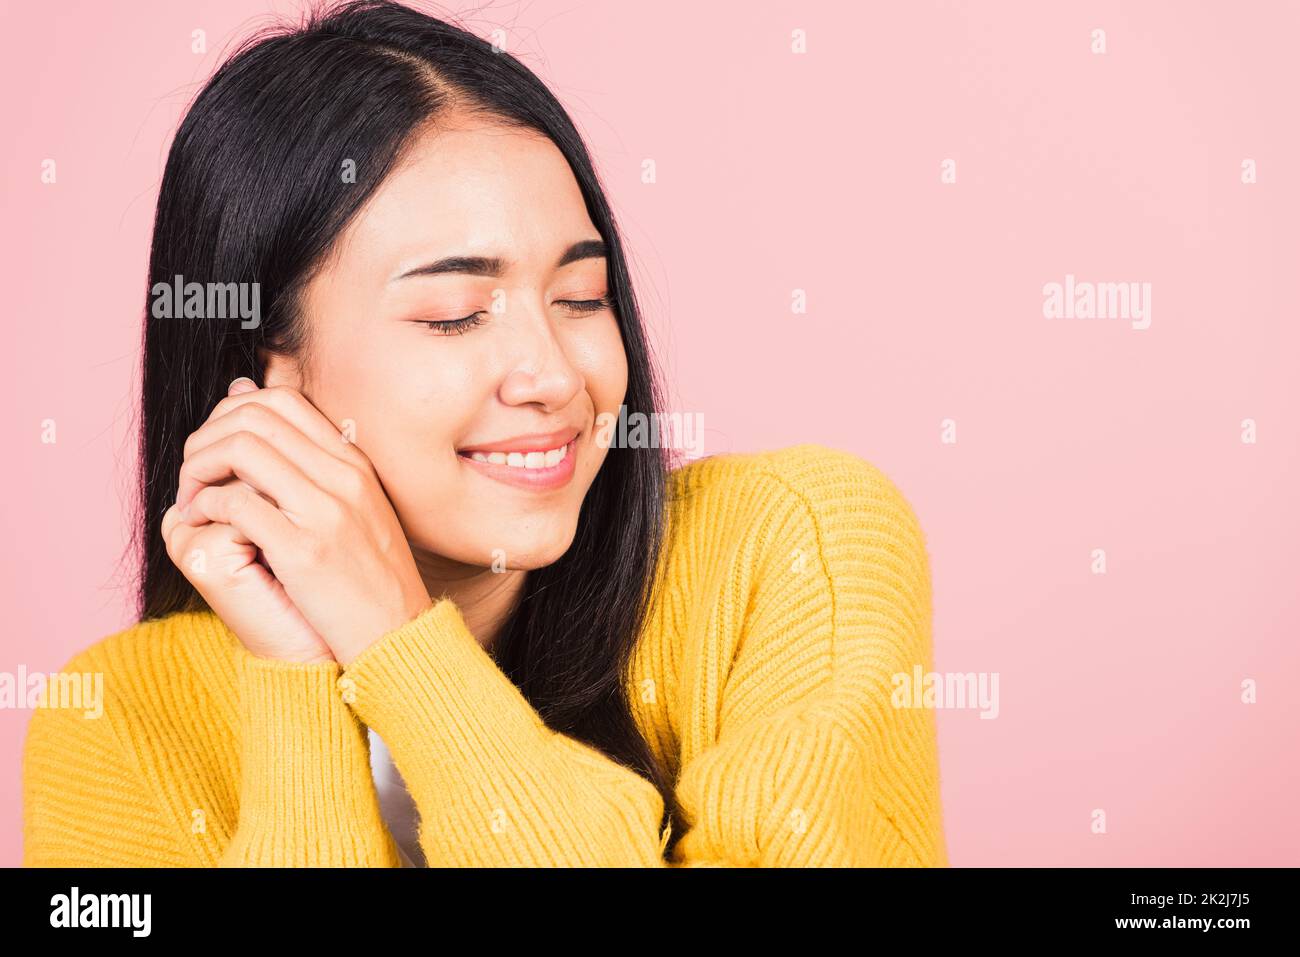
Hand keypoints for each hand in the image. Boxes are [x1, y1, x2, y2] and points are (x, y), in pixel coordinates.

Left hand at [165, 379, 432, 665]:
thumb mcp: (357, 509)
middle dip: (207, 436)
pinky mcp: (303, 551)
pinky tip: (201, 522)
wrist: (398, 633)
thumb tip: (268, 425)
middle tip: (193, 472)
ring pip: (241, 449)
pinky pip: (236, 504)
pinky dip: (205, 505)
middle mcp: (343, 478)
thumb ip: (316, 468)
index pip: (282, 400)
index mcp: (354, 464)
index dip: (233, 414)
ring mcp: (326, 512)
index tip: (217, 447)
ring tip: (192, 496)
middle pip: (255, 417)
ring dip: (199, 466)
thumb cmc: (370, 578)